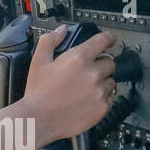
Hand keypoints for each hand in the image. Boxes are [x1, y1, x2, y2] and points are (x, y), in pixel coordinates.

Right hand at [21, 26, 117, 142]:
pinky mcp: (102, 107)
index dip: (108, 38)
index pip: (103, 41)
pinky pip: (110, 98)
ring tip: (86, 89)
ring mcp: (99, 91)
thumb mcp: (39, 61)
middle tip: (88, 72)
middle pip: (110, 62)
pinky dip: (103, 98)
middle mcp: (92, 73)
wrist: (39, 119)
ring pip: (111, 81)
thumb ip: (50, 41)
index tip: (109, 40)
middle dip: (101, 64)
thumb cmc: (38, 92)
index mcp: (78, 58)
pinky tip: (88, 100)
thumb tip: (62, 30)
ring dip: (103, 82)